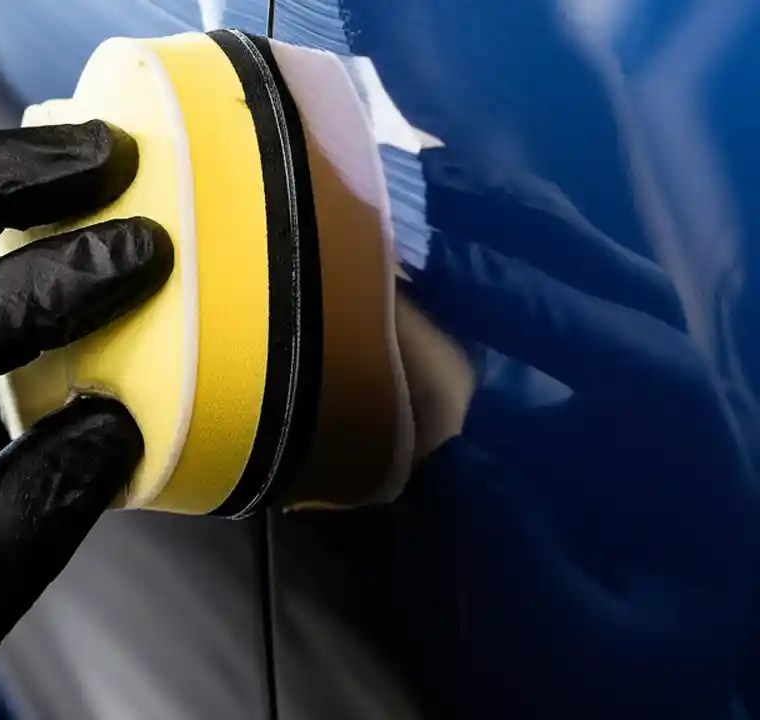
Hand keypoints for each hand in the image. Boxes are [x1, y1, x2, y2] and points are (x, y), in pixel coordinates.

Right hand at [396, 151, 756, 717]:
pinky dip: (493, 235)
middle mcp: (677, 399)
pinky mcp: (581, 372)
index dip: (539, 307)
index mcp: (699, 464)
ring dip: (506, 213)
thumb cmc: (600, 667)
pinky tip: (428, 211)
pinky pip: (549, 282)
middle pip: (625, 280)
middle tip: (409, 200)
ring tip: (412, 178)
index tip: (438, 271)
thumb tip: (450, 454)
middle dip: (519, 230)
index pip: (640, 359)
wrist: (616, 671)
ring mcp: (631, 376)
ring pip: (593, 263)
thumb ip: (522, 562)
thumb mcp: (569, 645)